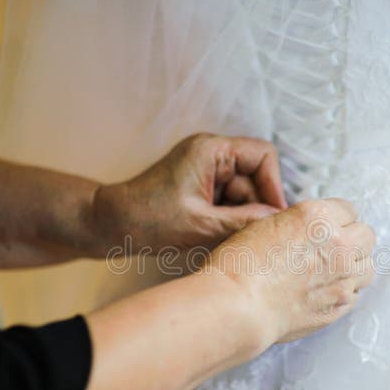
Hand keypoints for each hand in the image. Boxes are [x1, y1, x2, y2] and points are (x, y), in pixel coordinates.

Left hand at [92, 133, 286, 253]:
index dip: (273, 185)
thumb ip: (245, 221)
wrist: (111, 226)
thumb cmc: (148, 221)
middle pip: (255, 177)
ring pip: (244, 193)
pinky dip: (229, 220)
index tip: (273, 215)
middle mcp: (211, 154)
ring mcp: (206, 171)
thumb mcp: (203, 226)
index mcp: (211, 150)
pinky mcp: (201, 188)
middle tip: (250, 235)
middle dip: (254, 206)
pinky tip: (218, 237)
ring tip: (226, 239)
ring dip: (241, 217)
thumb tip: (278, 221)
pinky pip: (229, 202)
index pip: (263, 155)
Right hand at [207, 198, 375, 346]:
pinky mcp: (338, 307)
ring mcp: (342, 279)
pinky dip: (343, 292)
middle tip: (334, 247)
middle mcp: (338, 246)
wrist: (237, 306)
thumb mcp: (265, 224)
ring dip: (354, 266)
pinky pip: (354, 295)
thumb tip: (310, 230)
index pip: (349, 209)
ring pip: (367, 267)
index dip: (336, 218)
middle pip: (367, 236)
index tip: (328, 226)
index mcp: (319, 218)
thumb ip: (299, 224)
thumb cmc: (240, 266)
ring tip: (331, 271)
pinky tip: (322, 291)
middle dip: (352, 239)